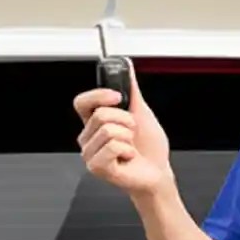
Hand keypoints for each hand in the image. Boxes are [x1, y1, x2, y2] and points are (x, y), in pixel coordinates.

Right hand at [73, 63, 171, 194]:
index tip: (118, 97)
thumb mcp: (141, 113)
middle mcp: (89, 138)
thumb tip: (127, 66)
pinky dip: (128, 150)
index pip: (81, 102)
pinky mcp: (96, 167)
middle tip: (132, 133)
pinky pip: (113, 147)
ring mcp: (90, 154)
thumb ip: (131, 90)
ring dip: (128, 137)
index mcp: (95, 123)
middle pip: (100, 114)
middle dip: (126, 120)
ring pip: (108, 130)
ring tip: (130, 147)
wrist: (158, 172)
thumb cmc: (149, 148)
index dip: (98, 95)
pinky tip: (128, 158)